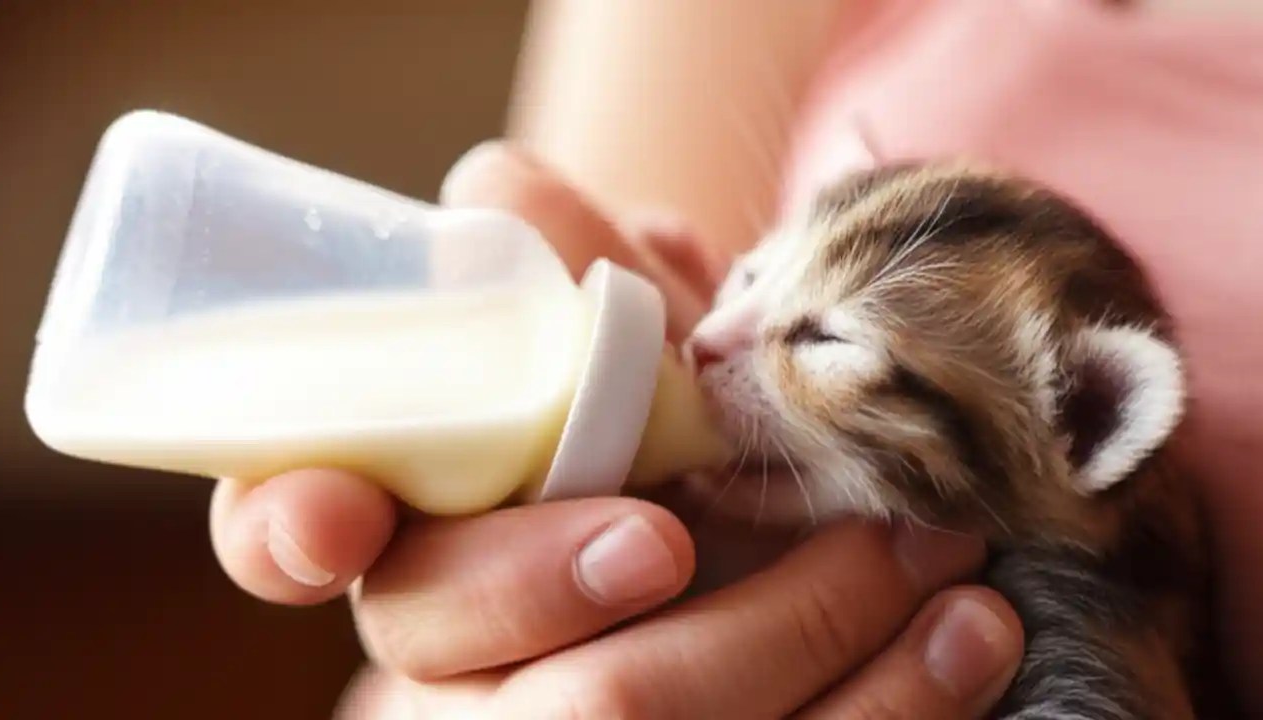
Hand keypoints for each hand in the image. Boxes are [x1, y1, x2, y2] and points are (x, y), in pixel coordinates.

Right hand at [207, 142, 1023, 718]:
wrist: (722, 571)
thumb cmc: (648, 440)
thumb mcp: (609, 345)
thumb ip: (554, 270)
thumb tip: (510, 195)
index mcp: (409, 529)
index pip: (291, 534)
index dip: (295, 523)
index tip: (369, 510)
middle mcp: (459, 659)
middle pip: (512, 674)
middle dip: (666, 604)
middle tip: (831, 525)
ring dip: (824, 647)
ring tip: (948, 557)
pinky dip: (892, 709)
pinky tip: (971, 637)